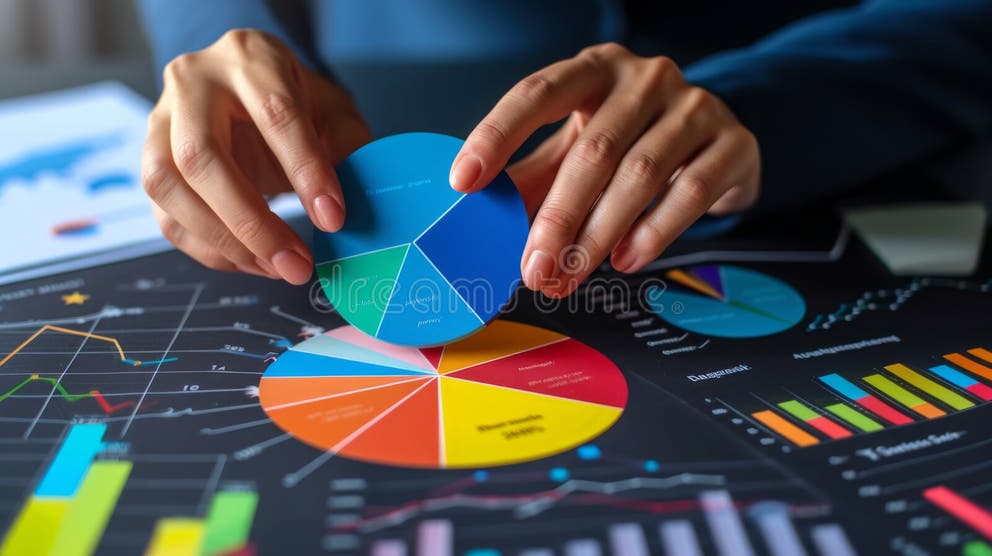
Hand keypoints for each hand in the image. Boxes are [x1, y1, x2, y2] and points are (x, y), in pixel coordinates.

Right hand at [142, 30, 370, 283]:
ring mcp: (161, 121)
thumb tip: (346, 209)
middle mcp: (193, 82)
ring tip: (277, 267)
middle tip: (296, 263)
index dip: (306, 170)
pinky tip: (254, 263)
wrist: (250, 94)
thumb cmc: (296, 102)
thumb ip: (348, 148)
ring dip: (225, 242)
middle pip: (201, 156)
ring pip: (168, 188)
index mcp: (248, 57)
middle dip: (251, 222)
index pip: (274, 113)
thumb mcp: (333, 111)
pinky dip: (212, 251)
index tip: (333, 218)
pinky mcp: (153, 163)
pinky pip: (168, 217)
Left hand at [451, 43, 759, 296]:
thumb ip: (537, 179)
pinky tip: (626, 261)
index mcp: (594, 69)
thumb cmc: (636, 140)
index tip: (464, 181)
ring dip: (600, 235)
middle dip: (558, 217)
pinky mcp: (732, 143)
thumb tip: (485, 221)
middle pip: (594, 149)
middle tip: (534, 267)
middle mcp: (645, 78)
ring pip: (641, 174)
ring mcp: (695, 106)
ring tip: (573, 275)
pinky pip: (690, 192)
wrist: (719, 141)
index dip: (498, 135)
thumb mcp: (581, 148)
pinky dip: (654, 233)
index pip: (538, 93)